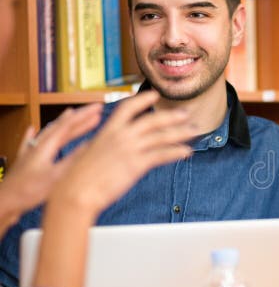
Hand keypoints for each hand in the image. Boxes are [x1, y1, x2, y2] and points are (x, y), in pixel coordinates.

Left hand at [1, 104, 102, 215]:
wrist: (3, 203)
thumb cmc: (27, 192)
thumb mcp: (56, 177)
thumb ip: (73, 160)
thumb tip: (89, 145)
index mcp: (46, 147)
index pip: (69, 126)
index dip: (84, 116)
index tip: (98, 108)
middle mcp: (37, 146)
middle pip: (60, 126)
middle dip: (78, 117)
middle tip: (93, 110)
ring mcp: (30, 153)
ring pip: (48, 132)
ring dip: (62, 123)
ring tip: (71, 114)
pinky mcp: (24, 162)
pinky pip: (29, 142)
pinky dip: (33, 134)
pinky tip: (31, 130)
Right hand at [47, 91, 194, 216]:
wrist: (74, 192)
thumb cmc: (77, 178)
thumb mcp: (88, 153)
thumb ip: (101, 146)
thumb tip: (103, 146)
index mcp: (107, 130)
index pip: (128, 107)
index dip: (143, 99)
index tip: (155, 94)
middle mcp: (120, 135)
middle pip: (152, 120)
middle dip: (171, 116)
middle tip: (186, 113)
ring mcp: (129, 149)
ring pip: (161, 136)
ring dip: (181, 132)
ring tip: (195, 131)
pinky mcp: (136, 164)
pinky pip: (162, 155)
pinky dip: (176, 152)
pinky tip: (187, 152)